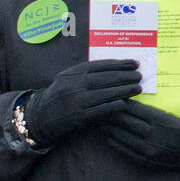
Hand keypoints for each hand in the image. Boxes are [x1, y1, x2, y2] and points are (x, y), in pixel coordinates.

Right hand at [23, 59, 140, 145]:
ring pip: (105, 93)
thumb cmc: (60, 96)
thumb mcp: (68, 79)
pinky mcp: (78, 116)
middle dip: (125, 76)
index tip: (134, 63)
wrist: (40, 117)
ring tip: (138, 88)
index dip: (119, 64)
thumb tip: (114, 68)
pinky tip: (125, 103)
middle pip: (105, 78)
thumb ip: (86, 73)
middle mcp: (73, 85)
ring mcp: (76, 101)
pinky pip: (100, 110)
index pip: (100, 65)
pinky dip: (113, 106)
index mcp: (72, 73)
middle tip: (139, 76)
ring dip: (124, 91)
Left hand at [100, 100, 179, 169]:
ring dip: (109, 128)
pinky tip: (108, 136)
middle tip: (98, 106)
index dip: (118, 102)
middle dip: (110, 114)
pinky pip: (126, 151)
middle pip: (125, 122)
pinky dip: (115, 143)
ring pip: (122, 136)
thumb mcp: (169, 113)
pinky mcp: (148, 161)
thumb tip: (126, 102)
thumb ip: (149, 109)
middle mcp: (154, 135)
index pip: (133, 109)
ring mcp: (150, 149)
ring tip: (99, 121)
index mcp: (161, 120)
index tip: (109, 96)